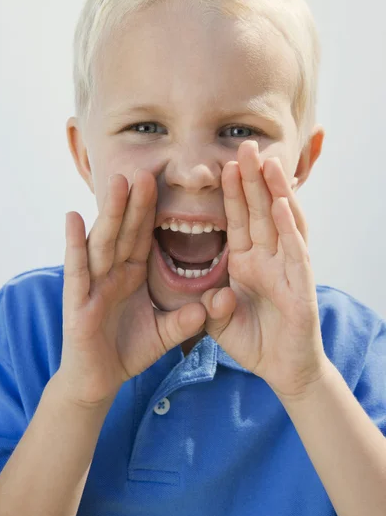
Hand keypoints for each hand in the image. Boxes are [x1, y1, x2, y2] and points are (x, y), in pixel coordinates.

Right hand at [58, 169, 205, 408]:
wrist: (98, 381)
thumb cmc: (127, 351)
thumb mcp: (164, 334)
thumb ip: (186, 321)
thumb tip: (209, 307)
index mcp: (132, 273)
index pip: (144, 236)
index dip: (152, 210)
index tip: (163, 180)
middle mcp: (112, 272)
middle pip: (125, 231)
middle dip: (135, 202)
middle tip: (145, 170)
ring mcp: (93, 284)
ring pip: (104, 242)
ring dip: (110, 212)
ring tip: (118, 182)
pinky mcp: (77, 302)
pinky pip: (78, 270)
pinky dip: (74, 244)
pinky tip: (73, 217)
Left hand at [201, 140, 327, 400]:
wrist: (281, 370)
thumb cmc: (253, 342)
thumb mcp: (221, 322)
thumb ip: (213, 307)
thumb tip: (218, 293)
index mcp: (246, 262)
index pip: (239, 221)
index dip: (232, 194)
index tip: (224, 165)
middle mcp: (268, 258)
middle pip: (261, 212)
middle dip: (253, 180)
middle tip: (246, 146)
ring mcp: (287, 269)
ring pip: (282, 222)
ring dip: (275, 192)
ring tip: (267, 162)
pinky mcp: (301, 286)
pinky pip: (295, 252)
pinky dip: (290, 228)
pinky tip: (283, 204)